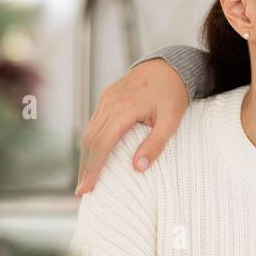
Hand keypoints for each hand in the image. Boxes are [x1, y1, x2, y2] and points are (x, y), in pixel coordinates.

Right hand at [75, 58, 188, 195]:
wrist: (169, 64)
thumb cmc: (174, 93)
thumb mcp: (172, 120)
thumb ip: (155, 144)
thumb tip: (138, 168)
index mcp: (124, 108)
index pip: (101, 144)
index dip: (92, 168)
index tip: (86, 188)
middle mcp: (109, 102)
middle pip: (90, 140)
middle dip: (85, 167)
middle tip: (82, 191)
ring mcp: (106, 98)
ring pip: (89, 132)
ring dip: (86, 156)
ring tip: (86, 178)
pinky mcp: (107, 97)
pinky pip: (94, 123)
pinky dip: (91, 142)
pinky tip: (94, 156)